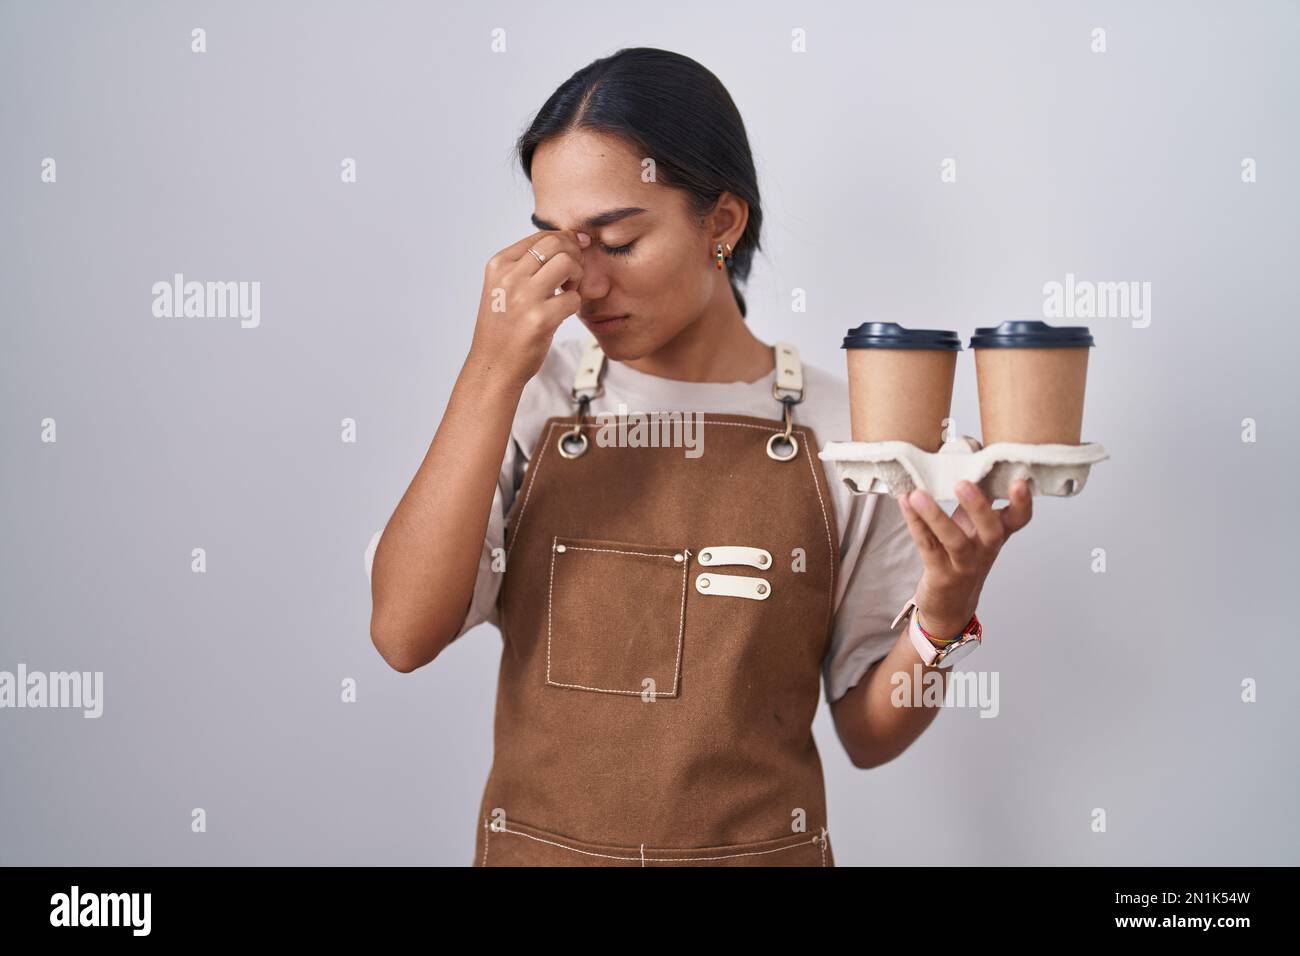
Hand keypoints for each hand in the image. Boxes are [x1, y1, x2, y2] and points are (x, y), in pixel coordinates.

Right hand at [467, 228, 589, 388]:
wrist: (494, 365)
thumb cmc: (504, 326)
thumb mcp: (503, 287)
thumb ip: (527, 264)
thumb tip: (570, 238)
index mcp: (498, 265)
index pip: (541, 236)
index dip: (565, 241)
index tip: (574, 253)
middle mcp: (509, 277)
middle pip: (556, 245)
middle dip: (573, 256)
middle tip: (572, 275)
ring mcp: (524, 297)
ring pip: (567, 264)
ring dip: (576, 277)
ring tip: (568, 291)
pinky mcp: (540, 319)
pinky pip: (574, 298)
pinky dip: (574, 305)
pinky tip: (562, 313)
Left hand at [896, 479, 1033, 638]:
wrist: (950, 605)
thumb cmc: (962, 556)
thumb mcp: (975, 529)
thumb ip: (976, 499)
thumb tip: (971, 454)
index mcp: (996, 535)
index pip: (1019, 520)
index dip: (1022, 503)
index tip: (1020, 481)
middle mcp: (985, 551)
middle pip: (991, 531)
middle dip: (979, 507)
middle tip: (964, 483)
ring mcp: (963, 565)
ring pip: (954, 541)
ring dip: (936, 516)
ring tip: (919, 494)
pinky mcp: (940, 574)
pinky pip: (927, 546)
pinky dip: (915, 523)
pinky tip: (905, 503)